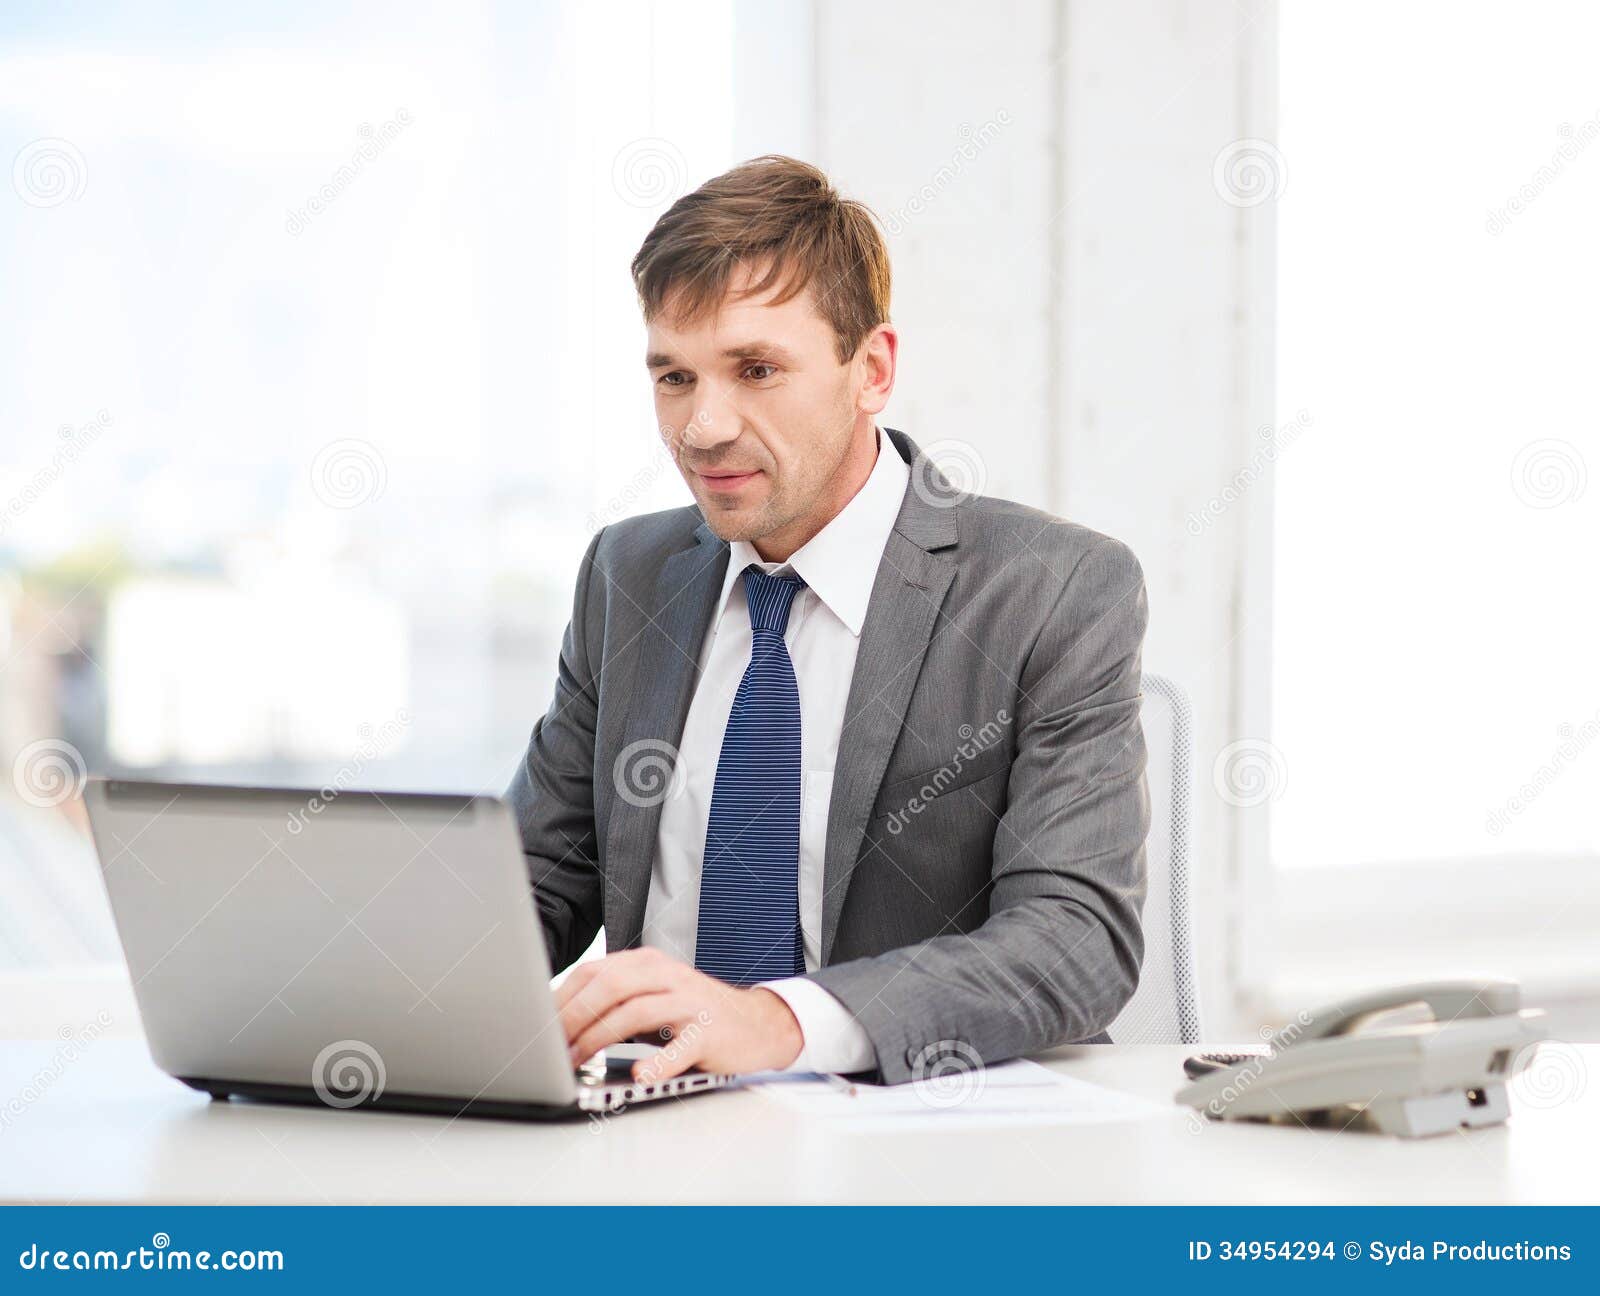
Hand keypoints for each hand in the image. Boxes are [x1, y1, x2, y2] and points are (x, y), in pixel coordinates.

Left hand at [554, 948, 803, 1080]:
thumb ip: (614, 1005)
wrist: (756, 1025)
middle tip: (550, 1045)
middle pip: (610, 986)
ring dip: (598, 1038)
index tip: (536, 1025)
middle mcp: (667, 975)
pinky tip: (639, 1075)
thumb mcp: (652, 999)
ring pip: (635, 1012)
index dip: (561, 998)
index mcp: (647, 964)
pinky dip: (658, 1063)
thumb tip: (559, 1026)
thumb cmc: (693, 1016)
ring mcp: (689, 1002)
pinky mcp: (709, 1033)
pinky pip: (680, 1047)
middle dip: (573, 1016)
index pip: (594, 972)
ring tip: (577, 1061)